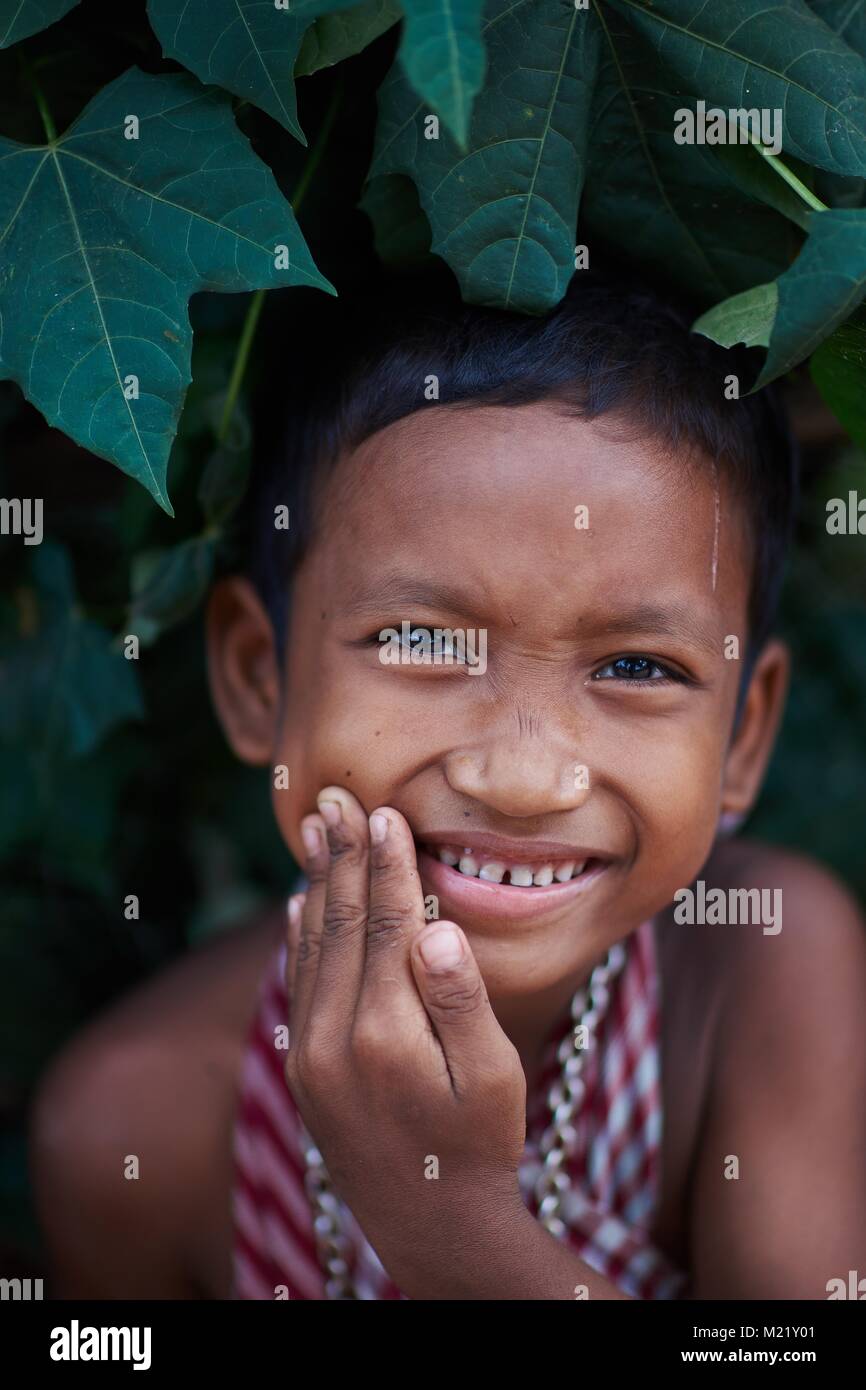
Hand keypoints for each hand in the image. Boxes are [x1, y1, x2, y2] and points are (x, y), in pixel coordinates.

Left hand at [283, 785, 528, 1292]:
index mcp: (385, 1032)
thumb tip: (439, 927)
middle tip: (336, 798)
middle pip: (338, 923)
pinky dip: (300, 934)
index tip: (384, 812)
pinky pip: (298, 982)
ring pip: (311, 946)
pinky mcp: (304, 1069)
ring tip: (315, 828)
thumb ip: (462, 1000)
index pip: (384, 923)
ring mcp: (311, 1055)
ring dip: (315, 882)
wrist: (431, 1230)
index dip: (386, 864)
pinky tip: (301, 900)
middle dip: (341, 856)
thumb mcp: (492, 1078)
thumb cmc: (478, 1148)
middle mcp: (334, 1038)